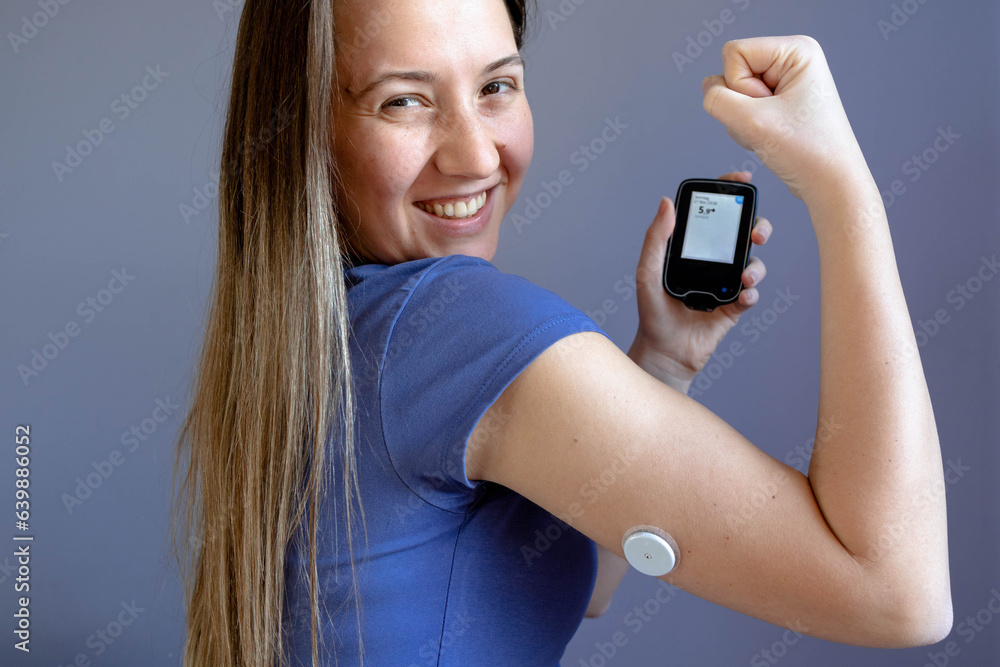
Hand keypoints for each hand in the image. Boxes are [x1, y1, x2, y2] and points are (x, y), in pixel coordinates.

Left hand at [628, 171, 771, 388]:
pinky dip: (751, 293)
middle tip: (756, 233)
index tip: (742, 180)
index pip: (713, 213)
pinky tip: (743, 296)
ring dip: (756, 265)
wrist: (664, 351)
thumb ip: (657, 239)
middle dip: (758, 228)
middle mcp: (712, 262)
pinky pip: (751, 294)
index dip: (728, 192)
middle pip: (743, 234)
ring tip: (744, 276)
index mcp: (692, 248)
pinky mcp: (734, 307)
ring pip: (753, 263)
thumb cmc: (652, 312)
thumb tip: (666, 202)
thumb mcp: (647, 272)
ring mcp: (725, 283)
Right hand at [701, 35, 867, 204]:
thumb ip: (717, 100)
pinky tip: (771, 136)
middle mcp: (792, 62)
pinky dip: (749, 128)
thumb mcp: (752, 122)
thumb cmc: (809, 152)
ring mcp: (785, 83)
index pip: (734, 53)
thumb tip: (708, 89)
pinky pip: (743, 109)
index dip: (739, 86)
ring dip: (744, 120)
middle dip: (742, 105)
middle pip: (733, 73)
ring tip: (773, 132)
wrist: (829, 183)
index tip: (768, 107)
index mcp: (796, 51)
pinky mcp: (779, 103)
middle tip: (771, 122)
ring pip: (735, 94)